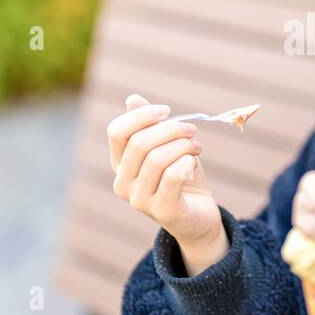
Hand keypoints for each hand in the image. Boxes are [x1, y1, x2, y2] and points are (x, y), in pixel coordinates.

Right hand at [108, 93, 221, 250]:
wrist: (198, 215)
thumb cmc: (180, 177)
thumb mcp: (164, 147)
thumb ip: (148, 125)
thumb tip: (133, 99)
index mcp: (119, 165)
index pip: (117, 132)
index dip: (141, 116)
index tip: (166, 111)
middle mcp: (122, 184)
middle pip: (139, 143)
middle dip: (170, 130)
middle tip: (191, 130)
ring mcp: (139, 200)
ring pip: (157, 158)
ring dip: (183, 146)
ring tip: (196, 147)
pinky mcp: (162, 211)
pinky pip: (172, 177)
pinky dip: (187, 163)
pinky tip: (193, 163)